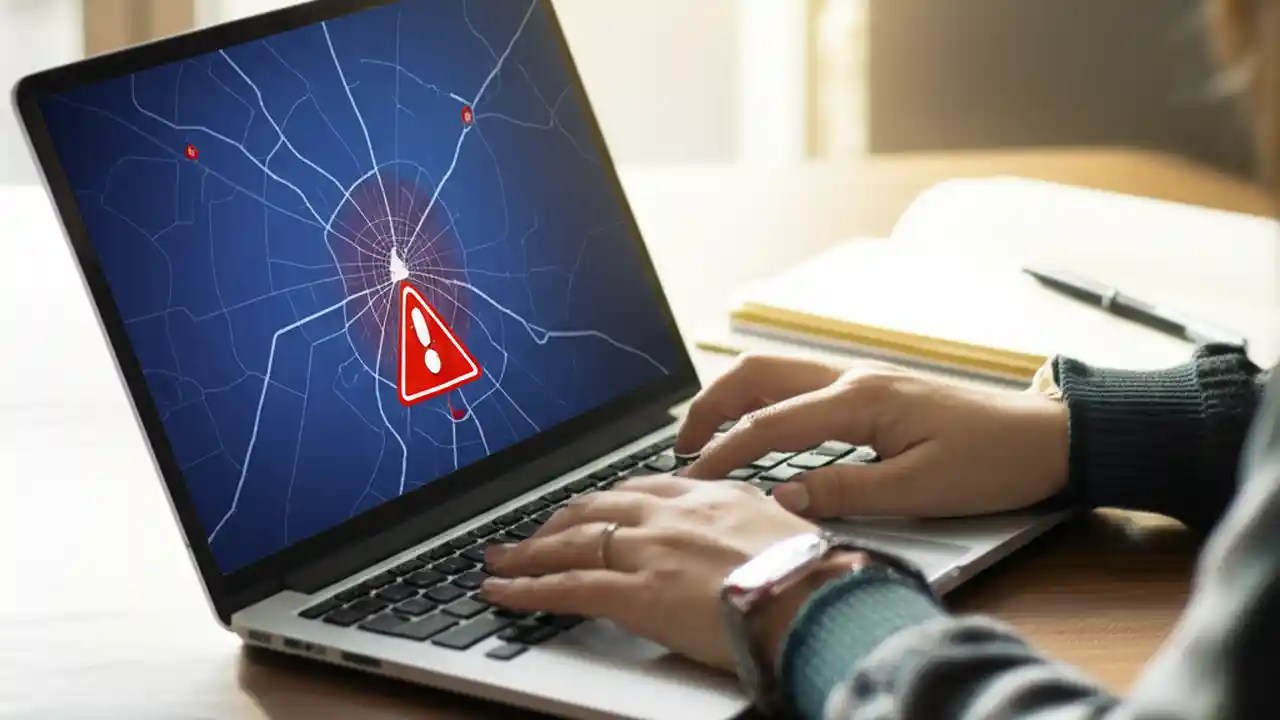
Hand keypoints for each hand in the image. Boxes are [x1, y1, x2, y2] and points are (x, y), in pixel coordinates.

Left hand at [483, 477, 828, 669]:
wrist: (818, 597)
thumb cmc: (813, 571)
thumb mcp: (782, 527)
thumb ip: (751, 522)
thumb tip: (754, 528)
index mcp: (706, 496)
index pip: (639, 490)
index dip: (605, 501)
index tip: (588, 508)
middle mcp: (668, 515)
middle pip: (594, 509)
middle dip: (556, 521)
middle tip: (530, 532)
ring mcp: (648, 551)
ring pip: (571, 543)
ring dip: (528, 552)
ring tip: (499, 558)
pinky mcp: (635, 594)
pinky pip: (566, 588)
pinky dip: (526, 589)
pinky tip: (502, 591)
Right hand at [675, 354, 1068, 518]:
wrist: (1049, 437)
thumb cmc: (993, 463)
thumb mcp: (920, 492)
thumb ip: (844, 490)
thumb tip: (781, 496)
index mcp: (861, 400)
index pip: (770, 423)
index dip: (723, 451)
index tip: (691, 478)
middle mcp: (853, 377)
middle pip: (758, 374)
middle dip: (710, 405)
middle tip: (681, 448)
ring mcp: (862, 377)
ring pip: (776, 372)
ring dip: (733, 399)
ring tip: (707, 437)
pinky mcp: (872, 389)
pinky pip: (799, 385)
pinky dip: (763, 402)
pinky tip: (759, 429)